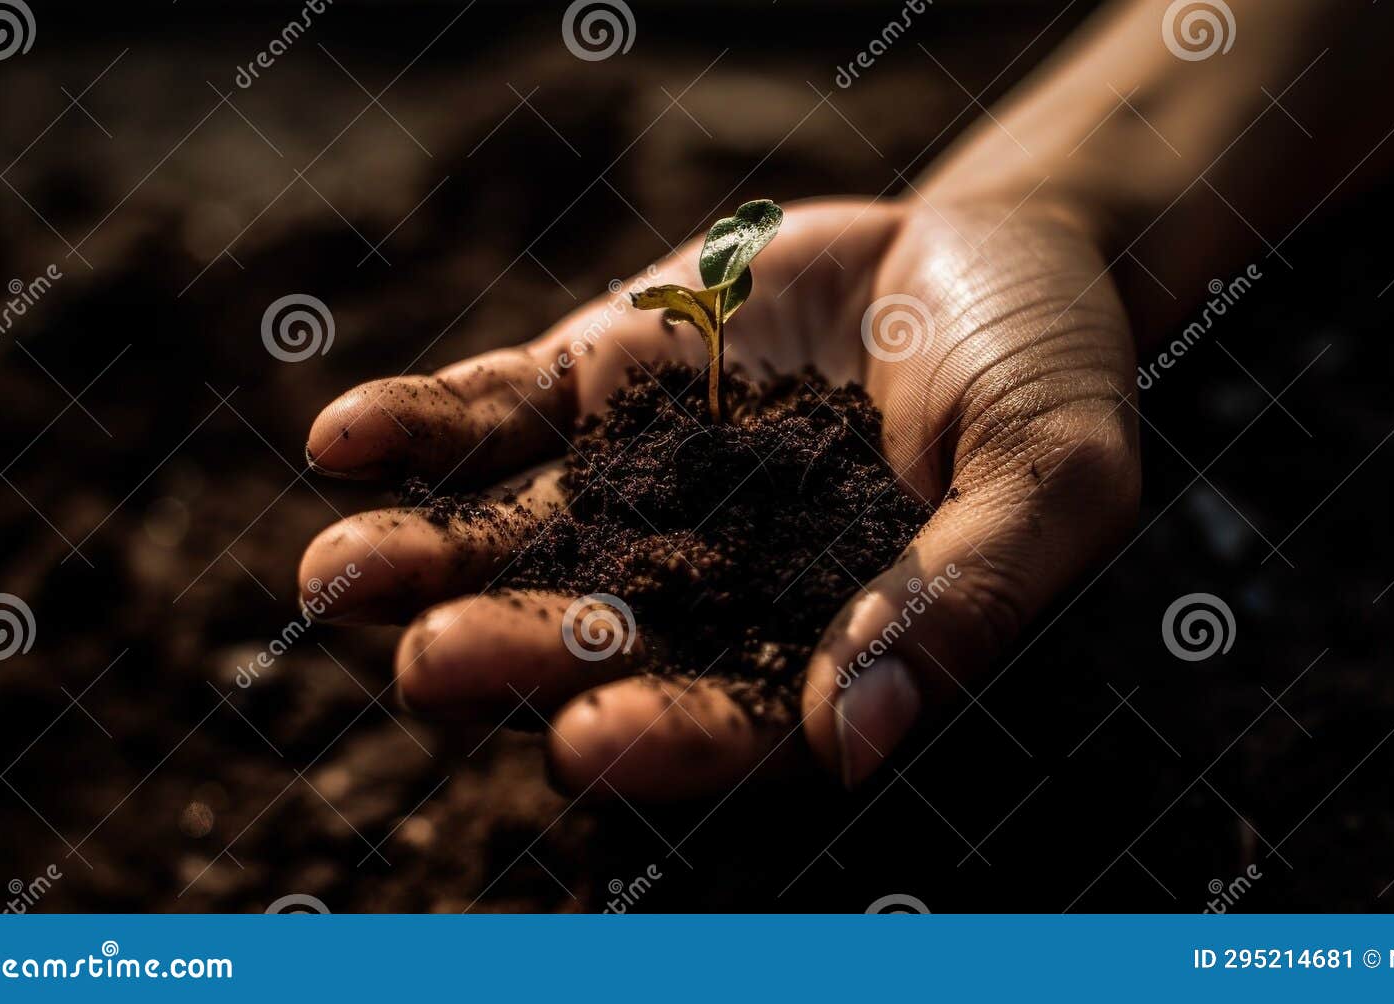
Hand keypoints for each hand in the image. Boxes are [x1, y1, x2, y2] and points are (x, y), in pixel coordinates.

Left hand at [297, 195, 1139, 799]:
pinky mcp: (592, 385)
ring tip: (341, 576)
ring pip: (508, 541)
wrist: (989, 248)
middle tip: (435, 665)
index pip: (721, 718)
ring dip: (422, 562)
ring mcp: (634, 484)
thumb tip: (858, 741)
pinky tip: (345, 439)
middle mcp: (704, 584)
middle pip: (588, 641)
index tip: (592, 742)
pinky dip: (420, 427)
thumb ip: (967, 599)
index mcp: (808, 645)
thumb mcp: (1052, 476)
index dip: (659, 738)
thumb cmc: (1044, 376)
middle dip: (510, 656)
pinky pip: (490, 415)